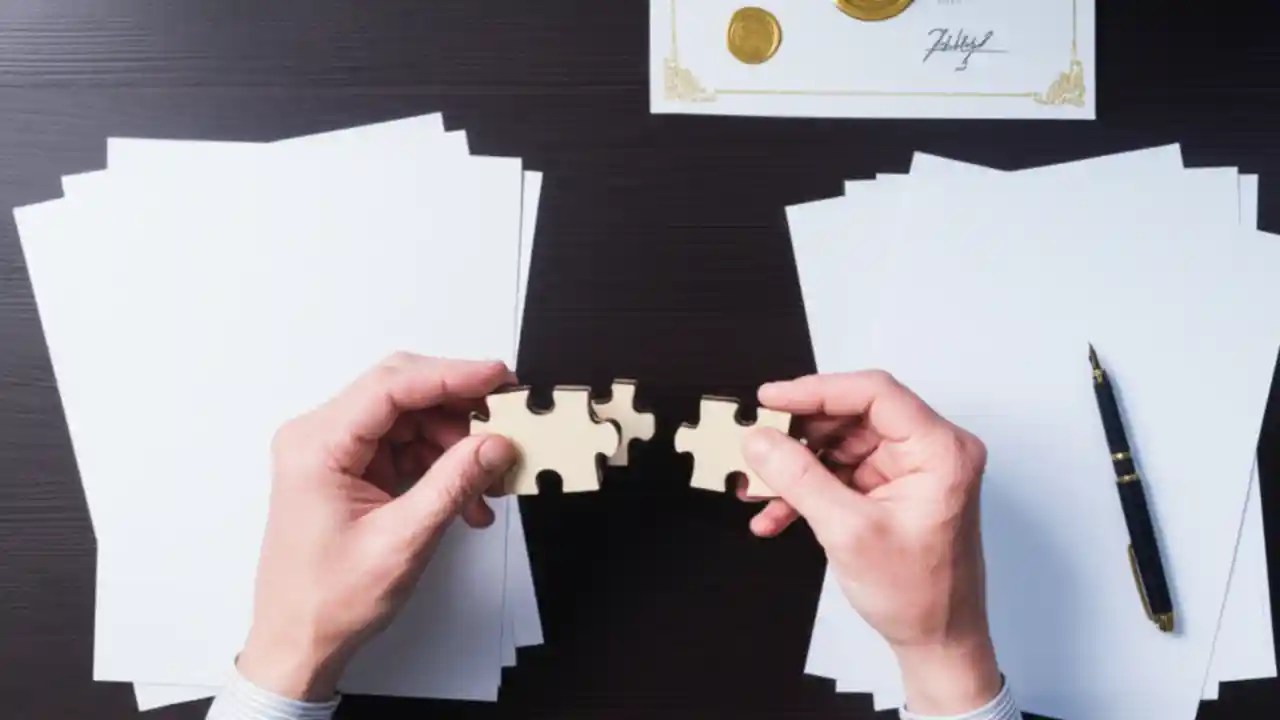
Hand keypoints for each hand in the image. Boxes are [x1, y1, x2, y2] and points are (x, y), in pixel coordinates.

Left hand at [237, 354, 518, 700]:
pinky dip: (442, 464)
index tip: (497, 378)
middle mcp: (319, 438)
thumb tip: (495, 444)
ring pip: (411, 419)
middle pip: (403, 393)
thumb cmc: (327, 602)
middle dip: (459, 408)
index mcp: (316, 446)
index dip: (451, 376)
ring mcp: (335, 451)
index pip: (391, 386)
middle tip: (506, 421)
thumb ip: (453, 484)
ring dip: (456, 444)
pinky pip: (406, 445)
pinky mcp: (350, 468)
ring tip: (487, 484)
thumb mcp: (403, 541)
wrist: (299, 643)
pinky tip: (466, 497)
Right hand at [741, 371, 999, 714]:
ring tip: (756, 484)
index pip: (874, 394)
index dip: (817, 390)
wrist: (938, 641)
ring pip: (839, 445)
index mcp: (940, 451)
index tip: (770, 399)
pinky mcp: (891, 489)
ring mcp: (910, 470)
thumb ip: (799, 479)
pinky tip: (775, 512)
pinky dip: (807, 489)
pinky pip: (840, 473)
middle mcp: (930, 451)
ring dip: (796, 467)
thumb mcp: (848, 532)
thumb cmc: (919, 595)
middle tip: (756, 442)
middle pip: (852, 417)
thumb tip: (760, 440)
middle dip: (799, 434)